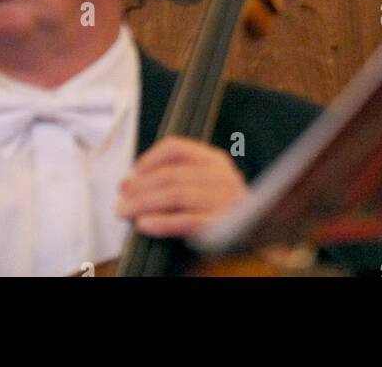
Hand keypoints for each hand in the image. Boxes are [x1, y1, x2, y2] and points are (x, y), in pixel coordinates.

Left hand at [116, 135, 245, 237]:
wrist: (260, 233)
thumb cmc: (223, 208)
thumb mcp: (205, 184)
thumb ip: (176, 179)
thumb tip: (130, 184)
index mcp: (214, 159)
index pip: (176, 148)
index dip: (149, 160)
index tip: (131, 174)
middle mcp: (220, 175)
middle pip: (171, 174)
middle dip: (140, 186)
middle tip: (121, 198)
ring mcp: (223, 200)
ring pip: (176, 195)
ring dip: (144, 203)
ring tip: (125, 212)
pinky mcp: (222, 225)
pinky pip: (186, 220)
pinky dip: (162, 222)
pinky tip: (144, 225)